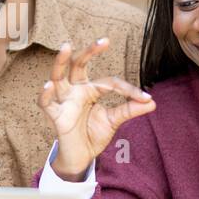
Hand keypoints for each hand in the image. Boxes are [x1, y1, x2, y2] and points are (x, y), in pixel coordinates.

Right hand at [36, 38, 155, 180]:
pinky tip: (48, 85)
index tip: (145, 98)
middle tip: (103, 41)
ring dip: (60, 61)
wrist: (82, 157)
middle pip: (77, 65)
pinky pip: (46, 103)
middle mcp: (75, 90)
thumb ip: (130, 110)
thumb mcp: (114, 120)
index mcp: (90, 89)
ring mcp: (64, 101)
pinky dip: (45, 94)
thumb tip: (153, 102)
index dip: (128, 90)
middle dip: (88, 52)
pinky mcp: (56, 116)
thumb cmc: (94, 134)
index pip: (109, 82)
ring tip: (66, 47)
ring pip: (58, 76)